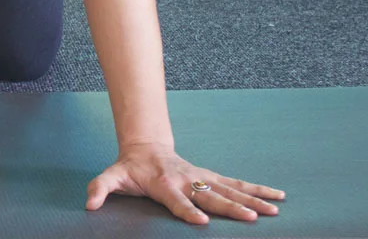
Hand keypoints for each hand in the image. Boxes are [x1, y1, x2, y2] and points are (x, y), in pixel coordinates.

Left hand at [86, 143, 284, 224]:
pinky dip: (257, 190)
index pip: (178, 202)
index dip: (188, 211)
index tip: (203, 221)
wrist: (146, 147)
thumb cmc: (130, 168)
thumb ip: (100, 188)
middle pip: (212, 196)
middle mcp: (188, 181)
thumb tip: (89, 205)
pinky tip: (277, 198)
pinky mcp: (211, 177)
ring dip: (253, 199)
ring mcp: (202, 178)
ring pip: (231, 189)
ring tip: (274, 210)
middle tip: (251, 218)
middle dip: (232, 207)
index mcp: (165, 185)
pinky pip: (237, 184)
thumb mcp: (111, 176)